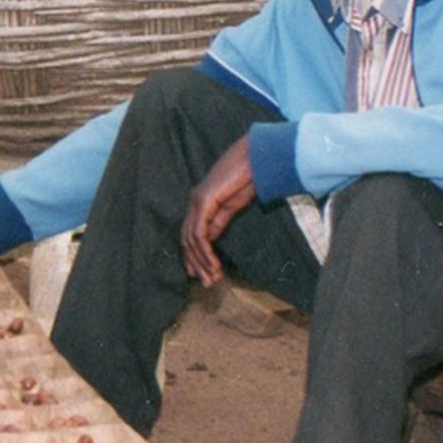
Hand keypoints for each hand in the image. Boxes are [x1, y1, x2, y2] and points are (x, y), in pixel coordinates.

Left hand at [181, 136, 255, 286]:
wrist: (255, 158)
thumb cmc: (247, 177)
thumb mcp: (231, 207)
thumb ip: (218, 222)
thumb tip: (209, 240)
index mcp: (199, 202)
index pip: (190, 234)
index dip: (193, 256)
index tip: (202, 275)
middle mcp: (194, 201)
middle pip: (187, 240)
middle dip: (196, 264)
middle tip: (207, 284)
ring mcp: (197, 201)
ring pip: (192, 240)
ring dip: (202, 262)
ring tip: (213, 279)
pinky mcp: (204, 202)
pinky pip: (200, 234)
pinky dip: (205, 252)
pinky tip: (214, 265)